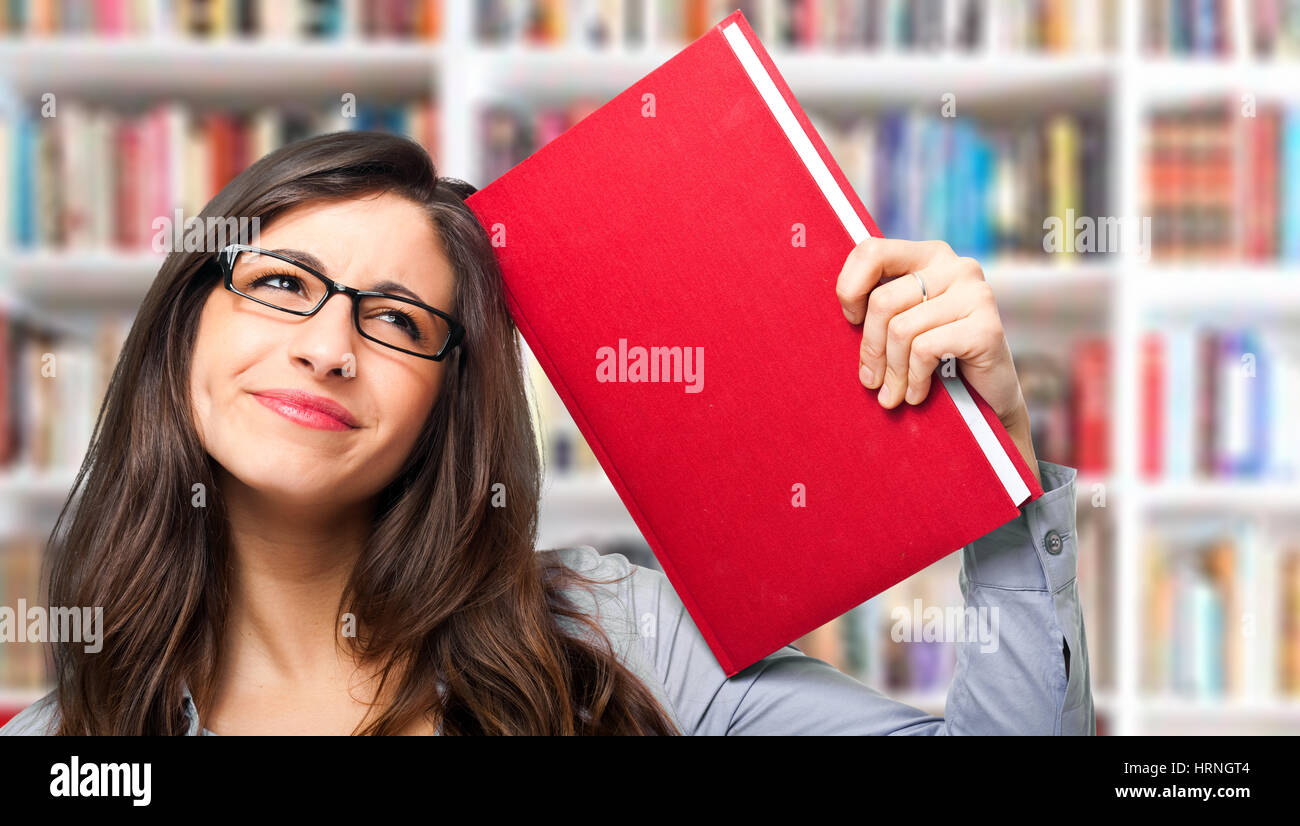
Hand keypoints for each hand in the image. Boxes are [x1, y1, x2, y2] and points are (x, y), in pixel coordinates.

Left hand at [835, 237, 1039, 485]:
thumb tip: (840, 315)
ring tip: (893, 394)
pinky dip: (914, 379)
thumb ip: (880, 307)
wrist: (989, 396)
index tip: (852, 321)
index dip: (849, 288)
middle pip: (882, 302)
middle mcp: (955, 266)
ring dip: (893, 372)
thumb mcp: (904, 322)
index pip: (871, 251)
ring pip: (901, 330)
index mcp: (929, 256)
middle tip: (870, 381)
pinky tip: (917, 394)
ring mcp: (976, 293)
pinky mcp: (987, 326)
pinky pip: (925, 350)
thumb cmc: (936, 358)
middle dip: (870, 348)